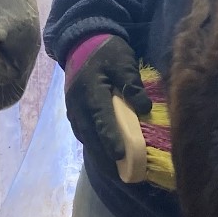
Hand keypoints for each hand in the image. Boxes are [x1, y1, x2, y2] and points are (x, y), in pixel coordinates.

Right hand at [64, 35, 151, 168]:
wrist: (81, 42)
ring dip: (98, 155)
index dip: (111, 140)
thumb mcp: (123, 62)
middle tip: (122, 175)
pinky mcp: (74, 111)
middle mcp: (78, 105)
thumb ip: (132, 84)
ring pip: (85, 137)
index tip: (122, 157)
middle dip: (105, 157)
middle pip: (91, 136)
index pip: (102, 121)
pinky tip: (104, 155)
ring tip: (114, 171)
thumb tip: (144, 109)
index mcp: (91, 92)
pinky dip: (93, 145)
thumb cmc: (106, 51)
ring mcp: (73, 109)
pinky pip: (82, 133)